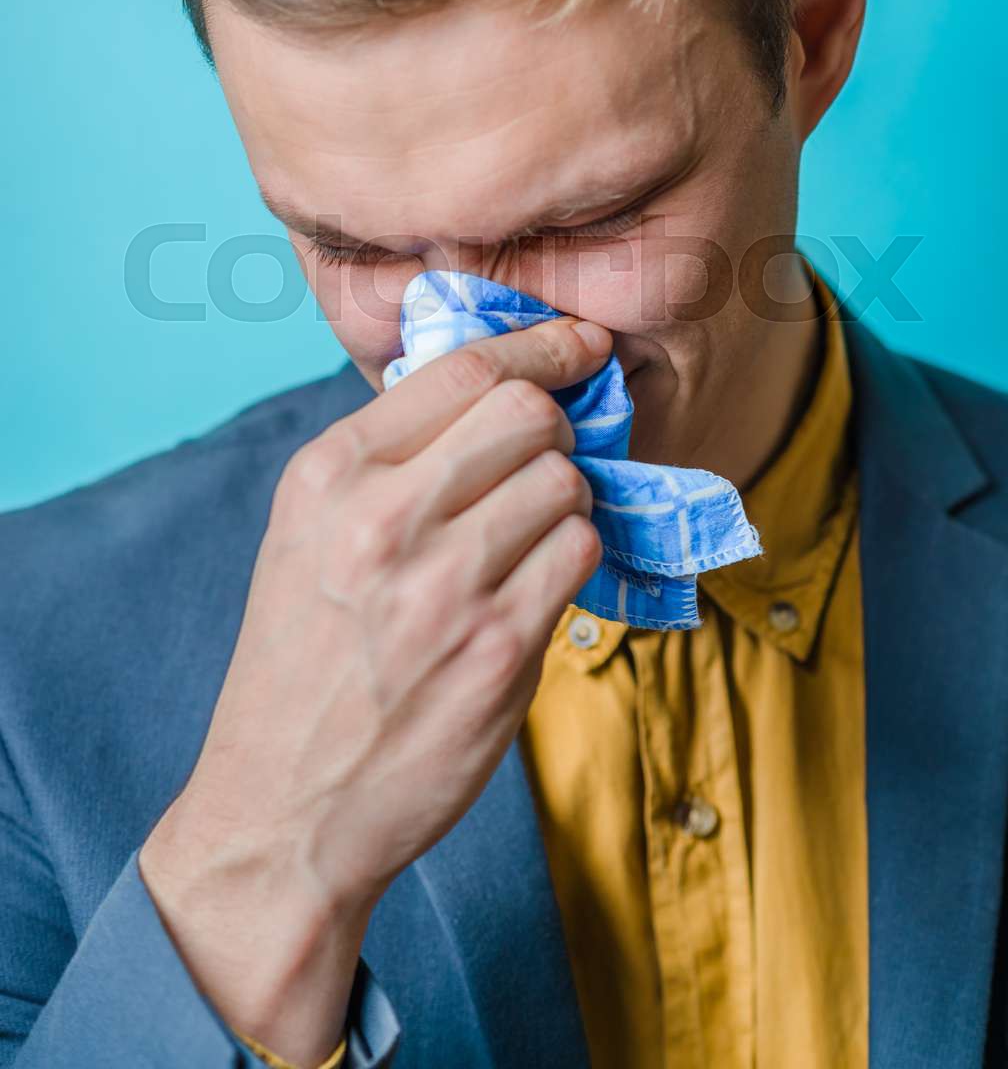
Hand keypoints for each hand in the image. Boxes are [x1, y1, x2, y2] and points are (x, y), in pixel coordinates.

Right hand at [140, 315, 609, 1065]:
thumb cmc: (302, 659)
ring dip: (568, 500)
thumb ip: (390, 457)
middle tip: (545, 460)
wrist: (283, 808)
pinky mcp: (500, 649)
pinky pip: (579, 554)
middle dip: (554, 429)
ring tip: (531, 536)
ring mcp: (446, 585)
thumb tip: (498, 386)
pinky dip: (572, 558)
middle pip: (528, 414)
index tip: (579, 343)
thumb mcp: (307, 533)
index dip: (541, 344)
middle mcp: (383, 518)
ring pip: (566, 483)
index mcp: (330, 474)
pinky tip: (536, 584)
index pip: (464, 367)